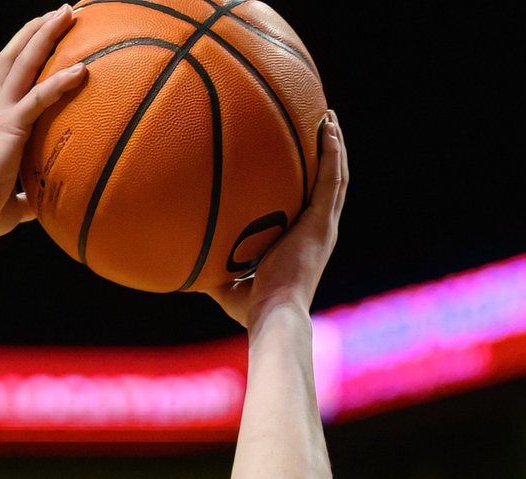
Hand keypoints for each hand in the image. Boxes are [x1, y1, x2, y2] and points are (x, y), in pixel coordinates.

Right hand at [0, 7, 87, 243]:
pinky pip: (41, 97)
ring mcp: (0, 114)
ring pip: (25, 62)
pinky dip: (61, 81)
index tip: (41, 39)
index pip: (7, 77)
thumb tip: (38, 208)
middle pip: (15, 56)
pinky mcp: (10, 127)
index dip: (23, 54)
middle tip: (59, 12)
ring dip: (47, 35)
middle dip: (37, 30)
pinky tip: (83, 69)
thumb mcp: (9, 204)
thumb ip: (25, 199)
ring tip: (68, 12)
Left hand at [208, 110, 347, 327]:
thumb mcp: (231, 285)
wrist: (273, 314)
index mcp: (305, 243)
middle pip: (330, 184)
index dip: (311, 183)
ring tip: (328, 118)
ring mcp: (323, 226)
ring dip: (335, 144)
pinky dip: (332, 151)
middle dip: (328, 154)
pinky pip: (332, 178)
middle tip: (322, 126)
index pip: (311, 206)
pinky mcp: (322, 222)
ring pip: (337, 175)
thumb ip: (216, 271)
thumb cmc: (254, 309)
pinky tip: (327, 127)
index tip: (302, 161)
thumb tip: (188, 266)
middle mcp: (319, 231)